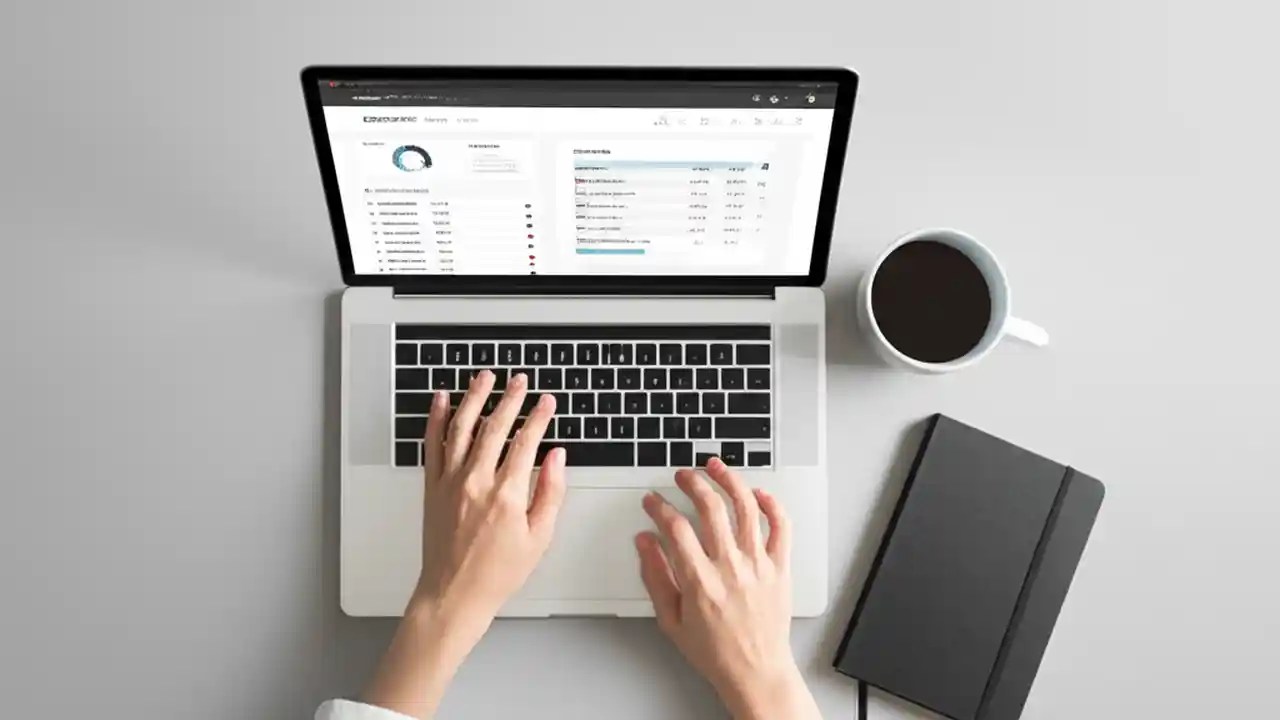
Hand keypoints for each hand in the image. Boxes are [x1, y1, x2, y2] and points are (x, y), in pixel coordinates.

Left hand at [414, 369, 565, 621]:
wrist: (453, 594)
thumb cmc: (496, 573)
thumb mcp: (539, 538)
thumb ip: (550, 493)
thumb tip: (556, 458)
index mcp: (506, 495)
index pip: (526, 442)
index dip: (539, 417)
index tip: (546, 402)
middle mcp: (476, 483)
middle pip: (494, 427)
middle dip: (510, 399)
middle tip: (519, 381)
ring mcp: (450, 483)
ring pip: (461, 428)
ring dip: (474, 398)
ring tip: (484, 378)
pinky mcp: (432, 488)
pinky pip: (433, 445)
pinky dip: (436, 420)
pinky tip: (442, 401)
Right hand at [636, 459, 820, 719]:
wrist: (755, 671)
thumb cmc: (714, 651)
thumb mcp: (671, 619)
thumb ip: (656, 576)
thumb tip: (644, 543)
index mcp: (700, 581)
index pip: (676, 527)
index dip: (659, 507)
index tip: (652, 501)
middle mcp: (730, 567)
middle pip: (710, 508)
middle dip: (691, 483)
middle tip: (682, 475)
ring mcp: (758, 564)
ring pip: (745, 507)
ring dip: (729, 480)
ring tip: (716, 466)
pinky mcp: (780, 567)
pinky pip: (781, 526)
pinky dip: (771, 504)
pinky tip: (758, 493)